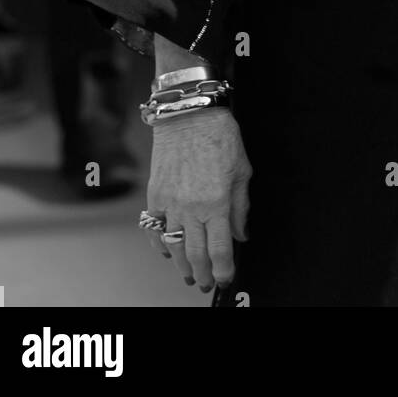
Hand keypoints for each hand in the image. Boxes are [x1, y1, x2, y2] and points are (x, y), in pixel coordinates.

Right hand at [145, 107, 251, 293]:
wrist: (188, 113)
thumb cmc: (220, 136)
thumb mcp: (242, 170)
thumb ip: (241, 206)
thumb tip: (241, 234)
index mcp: (217, 203)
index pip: (220, 250)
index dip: (223, 270)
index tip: (225, 278)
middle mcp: (192, 208)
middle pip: (195, 254)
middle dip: (203, 274)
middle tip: (206, 283)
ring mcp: (170, 203)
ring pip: (173, 246)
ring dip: (181, 265)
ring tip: (189, 274)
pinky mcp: (155, 195)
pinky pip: (154, 228)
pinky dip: (160, 243)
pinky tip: (167, 250)